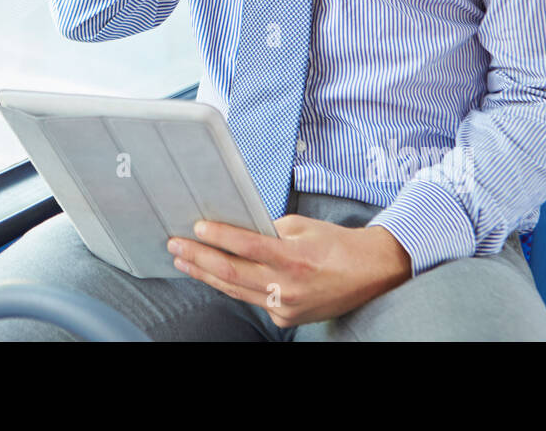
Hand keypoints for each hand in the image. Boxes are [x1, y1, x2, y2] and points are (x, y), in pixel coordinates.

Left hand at [167, 215, 412, 328]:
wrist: (370, 273)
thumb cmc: (336, 243)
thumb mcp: (303, 226)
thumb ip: (269, 229)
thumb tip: (237, 227)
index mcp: (293, 258)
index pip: (247, 246)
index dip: (219, 237)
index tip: (196, 227)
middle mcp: (288, 286)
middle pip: (232, 273)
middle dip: (198, 258)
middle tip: (175, 245)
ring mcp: (286, 306)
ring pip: (235, 290)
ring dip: (205, 274)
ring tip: (183, 261)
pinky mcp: (286, 318)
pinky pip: (252, 300)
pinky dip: (231, 287)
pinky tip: (212, 276)